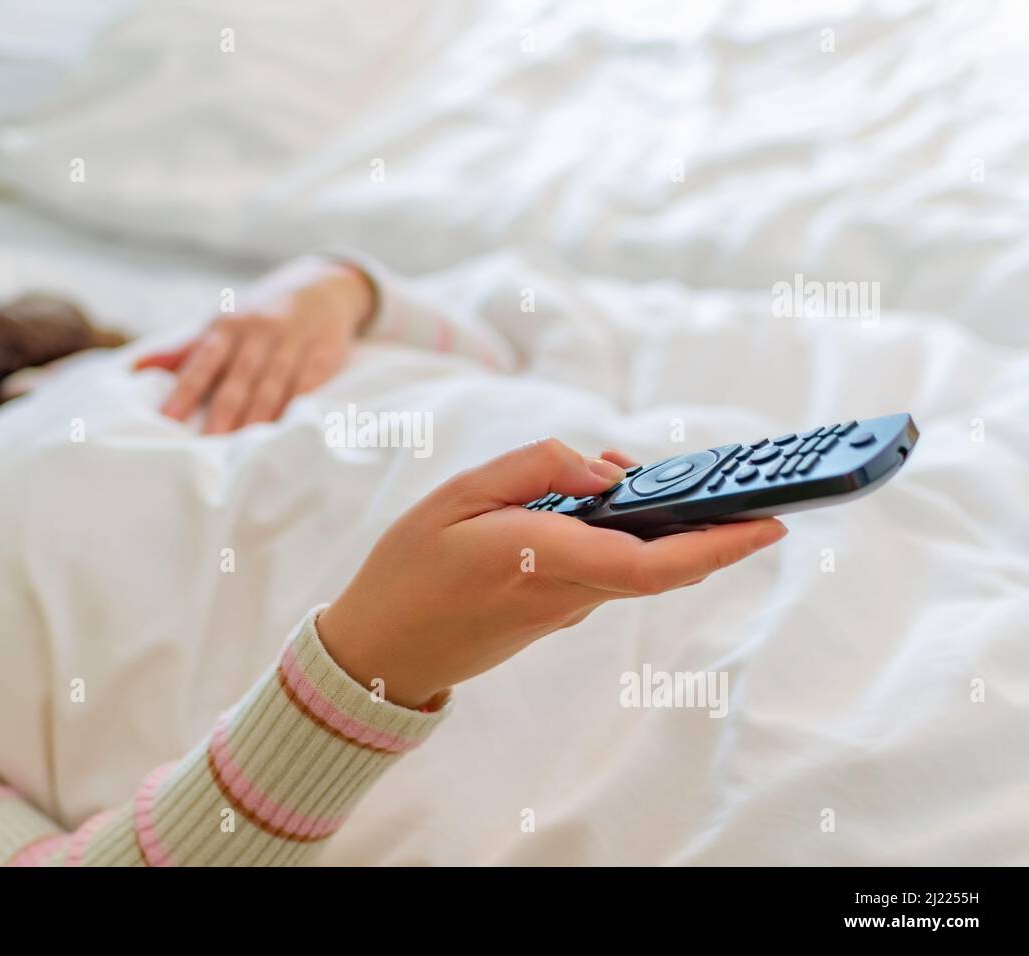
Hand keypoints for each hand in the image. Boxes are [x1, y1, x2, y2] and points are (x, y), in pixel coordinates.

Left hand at [134, 256, 374, 432]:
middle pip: (239, 380)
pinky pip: (310, 384)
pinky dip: (298, 407)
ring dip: (258, 419)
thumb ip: (182, 349)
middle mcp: (259, 332)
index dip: (185, 390)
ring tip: (244, 449)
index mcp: (227, 325)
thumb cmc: (257, 314)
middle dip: (223, 414)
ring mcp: (294, 342)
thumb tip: (132, 368)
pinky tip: (287, 432)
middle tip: (208, 447)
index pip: (203, 361)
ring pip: (274, 387)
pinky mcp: (324, 353)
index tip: (168, 419)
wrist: (320, 286)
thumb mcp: (221, 323)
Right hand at [316, 439, 786, 708]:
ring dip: (652, 519)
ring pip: (634, 562)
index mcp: (539, 561)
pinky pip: (605, 569)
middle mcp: (566, 594)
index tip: (771, 523)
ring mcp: (564, 611)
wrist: (381, 652)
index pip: (651, 563)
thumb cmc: (407, 571)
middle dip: (706, 522)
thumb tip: (605, 473)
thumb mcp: (455, 496)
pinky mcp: (555, 614)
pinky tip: (591, 497)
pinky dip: (618, 532)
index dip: (718, 545)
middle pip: (661, 564)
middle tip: (730, 476)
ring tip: (627, 468)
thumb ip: (534, 470)